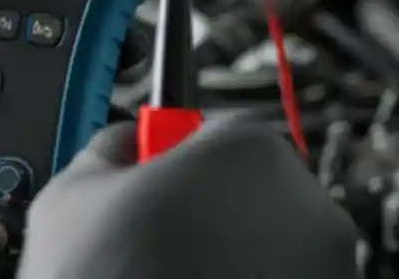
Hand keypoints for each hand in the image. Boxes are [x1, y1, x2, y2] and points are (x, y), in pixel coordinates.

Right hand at [19, 120, 359, 278]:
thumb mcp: (70, 197)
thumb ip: (108, 152)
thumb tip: (123, 145)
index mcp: (250, 151)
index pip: (215, 133)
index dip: (175, 160)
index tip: (152, 187)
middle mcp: (308, 206)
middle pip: (252, 192)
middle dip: (211, 214)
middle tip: (156, 247)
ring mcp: (329, 271)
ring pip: (273, 249)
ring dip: (236, 260)